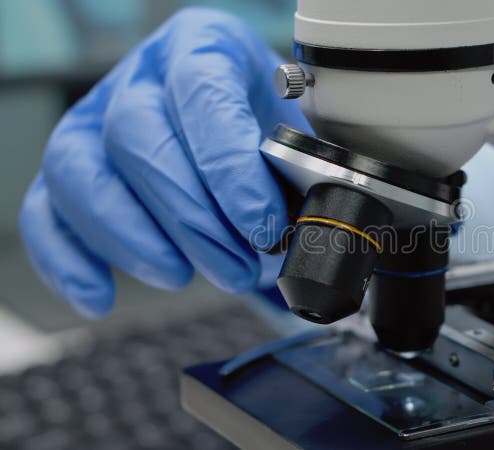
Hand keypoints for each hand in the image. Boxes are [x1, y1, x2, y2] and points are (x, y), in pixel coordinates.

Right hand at [18, 8, 308, 316]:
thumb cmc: (264, 132)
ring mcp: (92, 121)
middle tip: (236, 267)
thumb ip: (297, 172)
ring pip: (81, 173)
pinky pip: (43, 214)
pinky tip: (101, 295)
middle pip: (135, 134)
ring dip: (133, 240)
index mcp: (203, 47)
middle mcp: (140, 78)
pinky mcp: (66, 171)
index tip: (262, 224)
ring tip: (184, 275)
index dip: (229, 163)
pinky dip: (68, 261)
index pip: (202, 89)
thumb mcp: (295, 136)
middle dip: (189, 216)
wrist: (239, 134)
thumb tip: (297, 230)